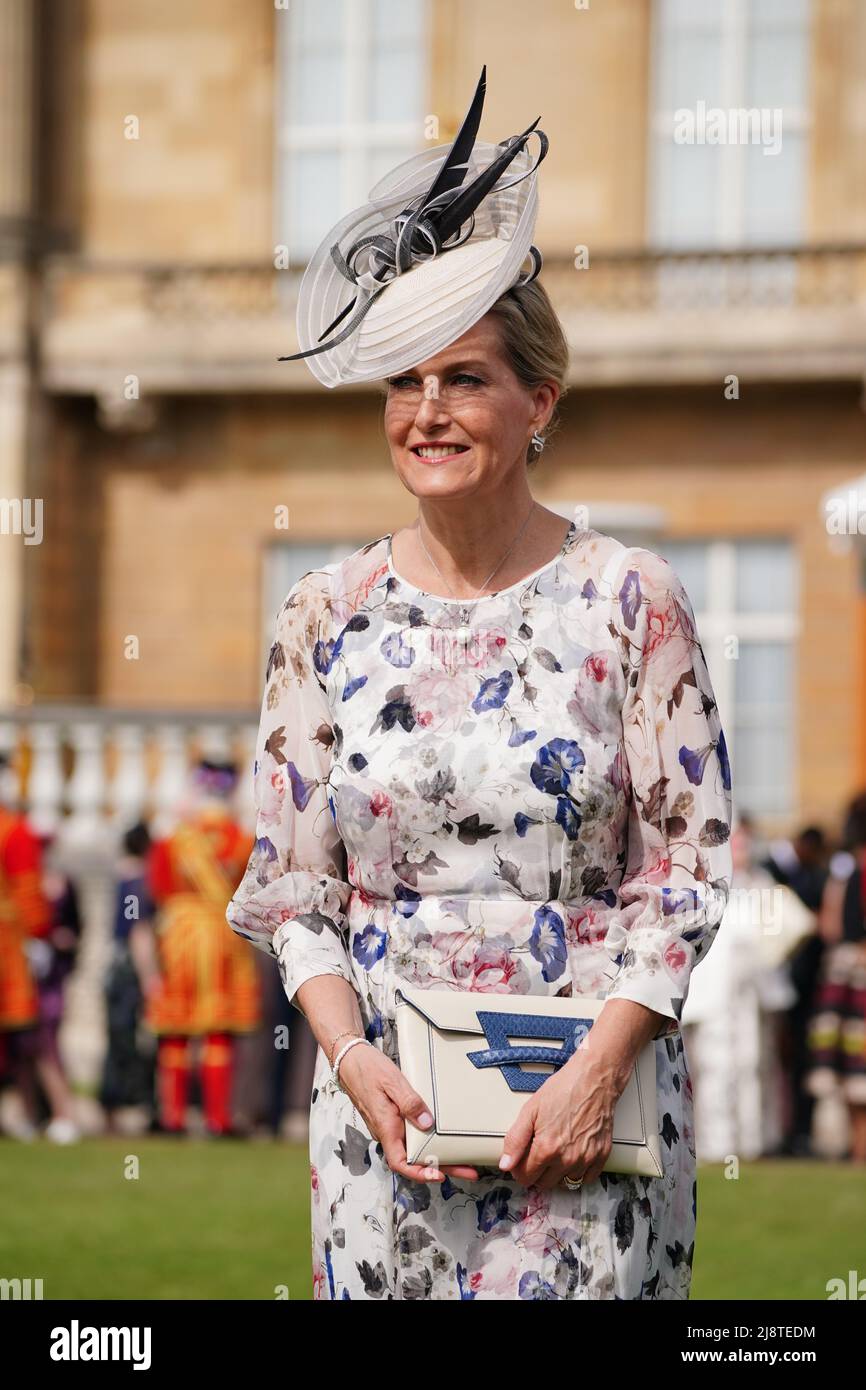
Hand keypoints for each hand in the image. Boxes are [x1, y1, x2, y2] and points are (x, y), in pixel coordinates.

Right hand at [337, 1043, 480, 1184]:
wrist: (350, 1059)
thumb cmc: (367, 1069)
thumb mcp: (392, 1082)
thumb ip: (410, 1103)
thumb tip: (428, 1123)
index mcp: (385, 1127)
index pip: (400, 1162)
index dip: (420, 1173)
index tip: (439, 1176)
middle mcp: (387, 1131)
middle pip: (415, 1158)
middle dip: (443, 1166)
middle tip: (469, 1170)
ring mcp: (390, 1126)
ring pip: (415, 1147)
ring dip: (438, 1154)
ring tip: (463, 1157)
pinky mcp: (392, 1118)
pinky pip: (411, 1135)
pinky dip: (428, 1140)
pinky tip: (443, 1137)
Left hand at [498, 1044, 625, 1190]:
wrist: (594, 1079)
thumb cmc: (563, 1089)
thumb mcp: (530, 1110)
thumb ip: (515, 1140)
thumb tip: (505, 1165)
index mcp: (547, 1148)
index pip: (526, 1177)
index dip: (520, 1169)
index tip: (521, 1160)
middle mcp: (567, 1159)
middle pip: (545, 1183)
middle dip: (537, 1172)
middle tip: (538, 1152)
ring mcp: (586, 1159)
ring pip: (565, 1182)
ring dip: (558, 1172)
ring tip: (556, 1150)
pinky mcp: (602, 1155)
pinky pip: (586, 1178)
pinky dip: (578, 1171)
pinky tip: (573, 1154)